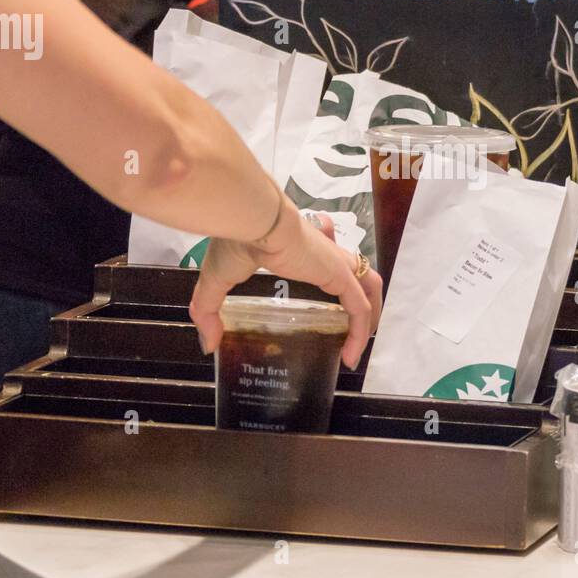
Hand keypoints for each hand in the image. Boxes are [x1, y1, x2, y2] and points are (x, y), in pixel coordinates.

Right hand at [189, 194, 382, 367]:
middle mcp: (323, 254)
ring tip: (358, 345)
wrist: (250, 221)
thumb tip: (208, 345)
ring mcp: (335, 263)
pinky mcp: (341, 274)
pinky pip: (360, 308)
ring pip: (367, 288)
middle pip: (356, 274)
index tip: (323, 308)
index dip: (330, 280)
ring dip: (369, 315)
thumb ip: (209, 312)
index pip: (325, 261)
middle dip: (359, 300)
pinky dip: (360, 332)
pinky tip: (350, 356)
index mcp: (299, 249)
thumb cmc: (234, 243)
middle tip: (350, 329)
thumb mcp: (216, 281)